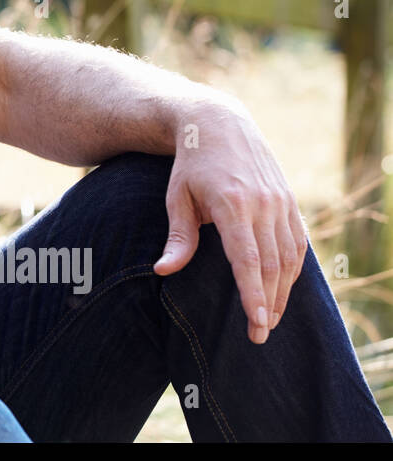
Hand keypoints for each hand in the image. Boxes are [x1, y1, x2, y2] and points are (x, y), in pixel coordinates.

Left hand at [155, 98, 307, 344]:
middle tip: (260, 335)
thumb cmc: (190, 166)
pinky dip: (293, 269)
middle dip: (269, 303)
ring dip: (283, 291)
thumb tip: (163, 272)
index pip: (249, 259)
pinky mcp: (289, 201)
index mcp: (234, 204)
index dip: (253, 294)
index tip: (256, 322)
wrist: (219, 126)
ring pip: (289, 257)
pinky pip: (298, 242)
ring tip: (271, 320)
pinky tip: (284, 289)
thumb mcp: (177, 197)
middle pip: (273, 265)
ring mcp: (281, 202)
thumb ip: (178, 237)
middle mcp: (264, 204)